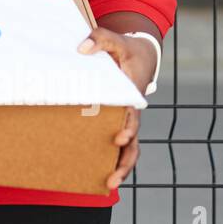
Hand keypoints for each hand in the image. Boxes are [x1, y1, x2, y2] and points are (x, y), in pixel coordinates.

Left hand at [77, 27, 157, 189]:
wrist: (140, 57)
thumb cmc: (125, 50)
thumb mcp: (116, 40)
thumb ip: (100, 39)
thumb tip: (82, 48)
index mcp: (131, 96)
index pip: (131, 116)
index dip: (127, 127)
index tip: (120, 138)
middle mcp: (131, 113)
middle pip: (132, 143)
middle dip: (124, 162)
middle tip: (111, 179)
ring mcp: (125, 121)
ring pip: (128, 149)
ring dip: (121, 167)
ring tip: (108, 184)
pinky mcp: (117, 123)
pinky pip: (117, 144)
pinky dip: (112, 158)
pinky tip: (97, 171)